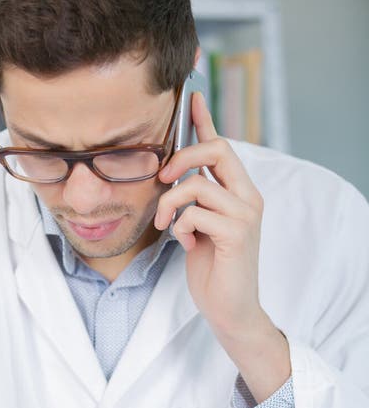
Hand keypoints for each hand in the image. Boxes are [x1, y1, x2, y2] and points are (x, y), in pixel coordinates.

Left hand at [154, 91, 289, 401]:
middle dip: (181, 158)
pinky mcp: (236, 233)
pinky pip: (195, 213)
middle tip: (161, 180)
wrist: (230, 310)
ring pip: (196, 184)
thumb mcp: (196, 229)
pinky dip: (181, 227)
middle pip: (215, 149)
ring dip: (169, 204)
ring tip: (164, 225)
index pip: (221, 146)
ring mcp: (244, 214)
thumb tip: (171, 179)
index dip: (204, 121)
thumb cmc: (212, 271)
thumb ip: (192, 202)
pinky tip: (186, 244)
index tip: (191, 97)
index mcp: (237, 192)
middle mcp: (246, 196)